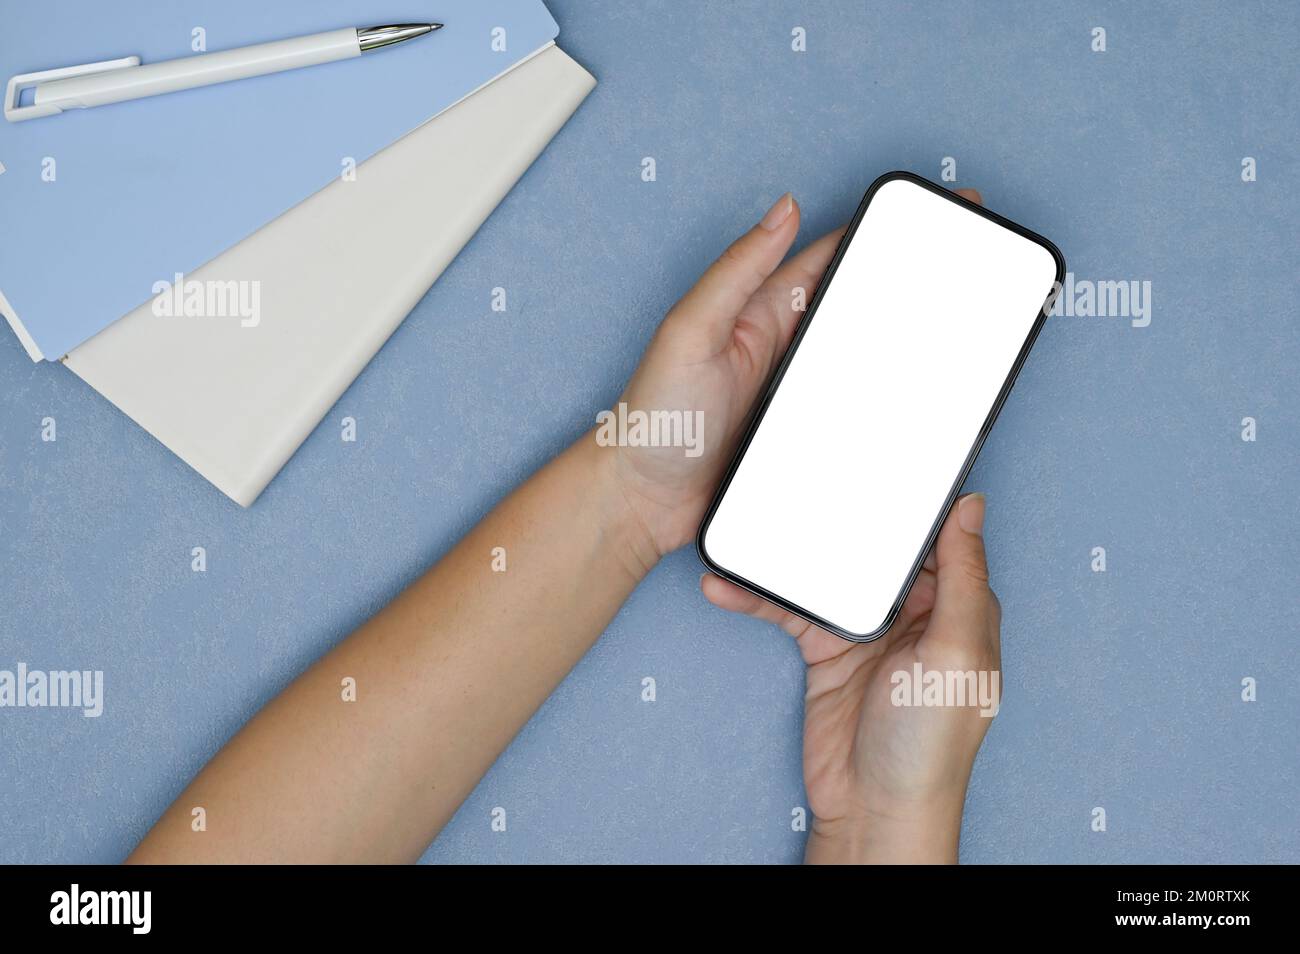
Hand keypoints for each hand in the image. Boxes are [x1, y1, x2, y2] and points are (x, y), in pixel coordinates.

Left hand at [606, 187, 981, 558]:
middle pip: (859, 307)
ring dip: (908, 350)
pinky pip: (855, 413)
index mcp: (758, 310)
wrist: (641, 503)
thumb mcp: (691, 331)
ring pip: (865, 362)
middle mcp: (782, 346)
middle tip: (971, 266)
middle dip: (913, 285)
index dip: (882, 233)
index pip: (831, 257)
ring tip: (966, 332)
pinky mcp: (801, 439)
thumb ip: (736, 271)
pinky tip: (922, 408)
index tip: (933, 212)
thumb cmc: (654, 418)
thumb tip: (784, 208)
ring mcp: (796, 395)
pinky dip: (888, 407)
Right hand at [702, 494, 1001, 863]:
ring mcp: (866, 632)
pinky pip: (790, 612)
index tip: (881, 461)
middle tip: (804, 479)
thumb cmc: (930, 745)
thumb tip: (971, 507)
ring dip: (787, 556)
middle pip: (873, 548)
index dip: (910, 502)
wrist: (875, 810)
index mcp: (958, 606)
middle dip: (839, 518)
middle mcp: (915, 614)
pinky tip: (729, 584)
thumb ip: (964, 578)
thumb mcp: (956, 652)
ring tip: (752, 526)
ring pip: (825, 575)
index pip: (935, 538)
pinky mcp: (826, 653)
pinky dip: (758, 598)